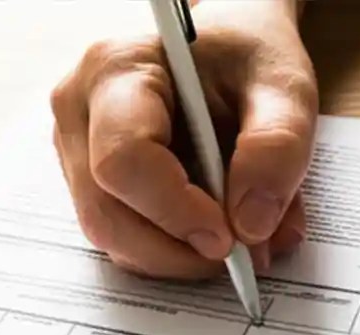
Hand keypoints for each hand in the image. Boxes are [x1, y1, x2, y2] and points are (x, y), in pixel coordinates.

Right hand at [50, 1, 315, 278]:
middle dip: (177, 250)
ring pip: (111, 235)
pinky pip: (121, 237)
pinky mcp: (88, 184)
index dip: (174, 210)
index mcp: (116, 71)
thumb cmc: (246, 57)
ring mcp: (75, 153)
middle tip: (242, 255)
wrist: (226, 53)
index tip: (228, 236)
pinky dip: (170, 249)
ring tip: (236, 240)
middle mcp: (79, 113)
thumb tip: (250, 225)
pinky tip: (209, 230)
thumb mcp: (283, 85)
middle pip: (107, 213)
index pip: (124, 159)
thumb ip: (277, 146)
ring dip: (176, 255)